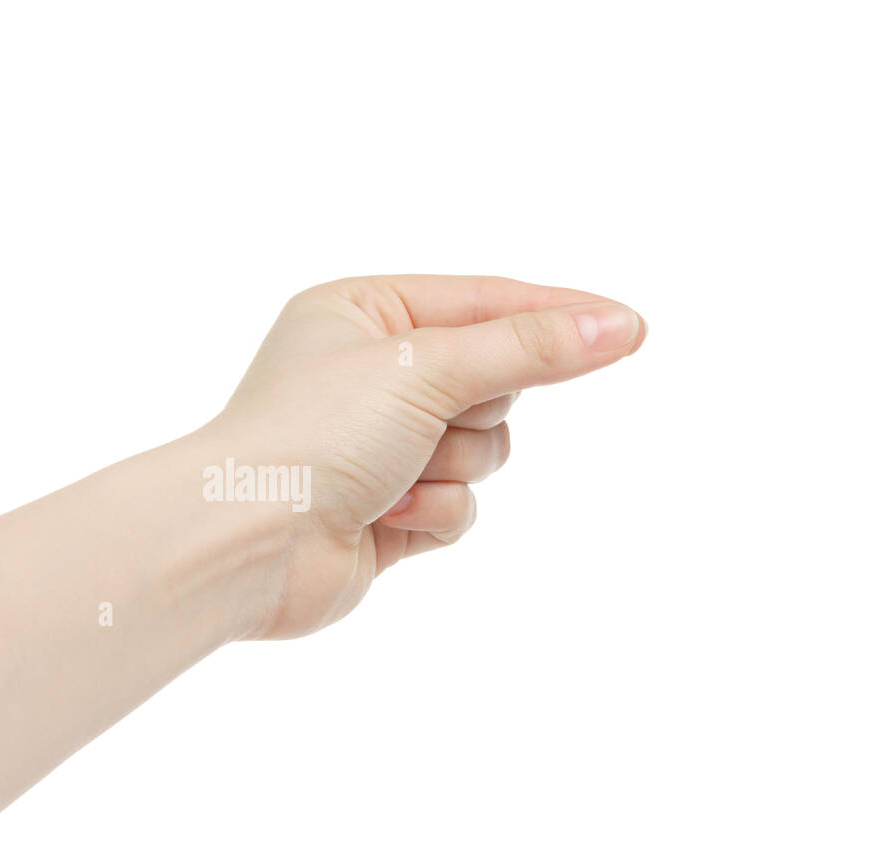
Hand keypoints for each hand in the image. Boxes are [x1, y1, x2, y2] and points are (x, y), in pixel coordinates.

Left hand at [204, 274, 646, 638]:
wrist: (245, 546)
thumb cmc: (311, 434)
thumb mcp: (427, 368)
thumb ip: (529, 347)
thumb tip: (619, 324)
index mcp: (362, 314)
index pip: (484, 301)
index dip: (556, 314)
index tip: (629, 326)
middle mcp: (368, 375)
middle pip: (492, 381)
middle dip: (474, 409)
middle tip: (432, 419)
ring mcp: (377, 446)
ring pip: (484, 449)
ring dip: (452, 468)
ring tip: (393, 476)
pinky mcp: (385, 511)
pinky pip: (458, 505)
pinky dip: (433, 513)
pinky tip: (383, 517)